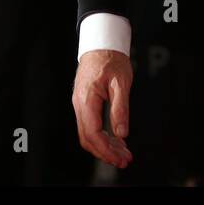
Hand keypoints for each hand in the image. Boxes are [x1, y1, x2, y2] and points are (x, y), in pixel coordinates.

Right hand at [72, 49, 133, 168]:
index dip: (106, 149)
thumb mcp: (121, 82)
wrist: (101, 44)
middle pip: (88, 138)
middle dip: (105, 152)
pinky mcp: (84, 103)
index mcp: (86, 99)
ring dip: (104, 146)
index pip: (93, 132)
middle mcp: (79, 104)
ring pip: (88, 133)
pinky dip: (102, 136)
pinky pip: (90, 125)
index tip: (119, 158)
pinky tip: (116, 139)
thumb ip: (120, 108)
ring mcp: (80, 104)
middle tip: (124, 160)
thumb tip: (122, 132)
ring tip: (123, 153)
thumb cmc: (111, 58)